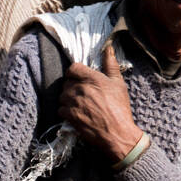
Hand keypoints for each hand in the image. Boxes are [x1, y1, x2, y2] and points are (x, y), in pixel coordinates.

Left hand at [58, 42, 141, 161]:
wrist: (117, 132)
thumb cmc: (120, 108)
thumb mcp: (118, 84)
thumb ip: (111, 65)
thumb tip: (108, 48)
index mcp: (93, 79)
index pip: (73, 68)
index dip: (74, 72)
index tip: (78, 77)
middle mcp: (81, 89)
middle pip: (66, 83)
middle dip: (71, 87)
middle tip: (81, 93)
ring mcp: (74, 103)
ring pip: (62, 96)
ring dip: (67, 99)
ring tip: (77, 103)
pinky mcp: (70, 116)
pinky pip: (60, 109)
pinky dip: (65, 111)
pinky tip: (74, 113)